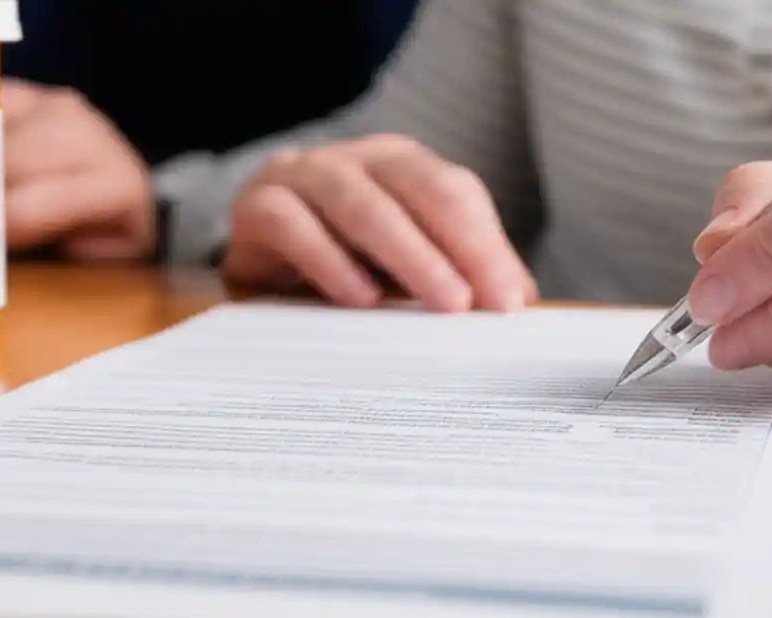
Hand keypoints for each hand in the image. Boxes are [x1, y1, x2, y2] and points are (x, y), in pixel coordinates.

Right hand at [223, 134, 536, 312]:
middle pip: (415, 187)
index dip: (486, 246)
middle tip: (477, 304)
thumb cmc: (340, 259)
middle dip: (454, 247)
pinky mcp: (255, 206)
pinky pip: (292, 224)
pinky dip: (328, 261)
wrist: (254, 260)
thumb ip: (459, 270)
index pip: (454, 192)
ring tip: (439, 301)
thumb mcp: (405, 265)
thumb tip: (517, 296)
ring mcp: (300, 176)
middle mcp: (353, 160)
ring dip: (407, 254)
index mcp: (399, 164)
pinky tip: (358, 298)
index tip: (509, 304)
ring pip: (358, 203)